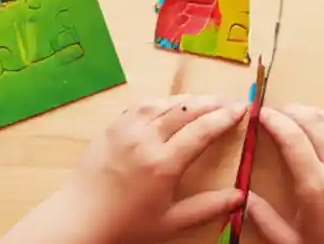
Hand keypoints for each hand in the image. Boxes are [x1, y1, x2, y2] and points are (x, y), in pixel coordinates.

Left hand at [0, 95, 246, 243]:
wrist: (80, 218)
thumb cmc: (127, 225)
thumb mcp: (171, 222)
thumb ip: (207, 207)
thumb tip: (241, 196)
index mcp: (163, 163)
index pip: (201, 131)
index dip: (225, 118)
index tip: (242, 109)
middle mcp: (145, 139)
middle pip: (185, 109)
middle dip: (211, 102)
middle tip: (229, 100)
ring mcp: (125, 130)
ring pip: (162, 102)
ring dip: (186, 99)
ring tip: (204, 100)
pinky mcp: (111, 128)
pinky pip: (140, 106)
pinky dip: (160, 101)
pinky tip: (169, 105)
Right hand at [247, 106, 323, 243]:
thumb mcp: (292, 242)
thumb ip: (265, 219)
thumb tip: (243, 198)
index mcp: (315, 186)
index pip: (291, 138)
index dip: (273, 120)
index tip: (259, 113)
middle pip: (312, 122)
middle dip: (289, 110)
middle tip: (273, 111)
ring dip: (313, 112)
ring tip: (296, 113)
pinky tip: (322, 126)